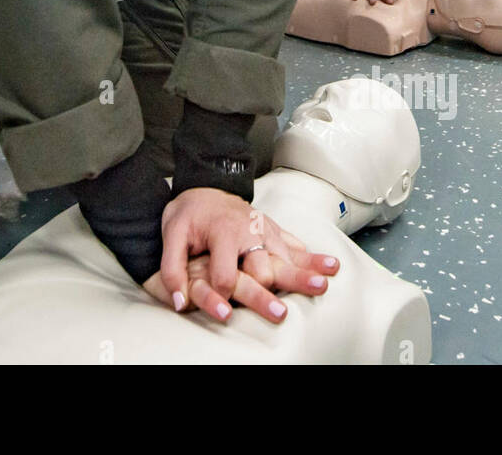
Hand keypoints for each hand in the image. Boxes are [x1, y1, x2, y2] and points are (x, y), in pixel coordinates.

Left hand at [151, 188, 336, 322]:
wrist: (205, 187)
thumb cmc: (189, 214)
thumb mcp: (171, 234)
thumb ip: (173, 267)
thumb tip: (179, 301)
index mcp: (223, 232)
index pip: (226, 274)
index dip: (222, 294)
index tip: (223, 309)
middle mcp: (249, 230)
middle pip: (264, 267)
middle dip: (269, 291)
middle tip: (281, 314)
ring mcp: (266, 230)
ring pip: (287, 257)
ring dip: (304, 273)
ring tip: (322, 286)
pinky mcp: (275, 231)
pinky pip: (295, 244)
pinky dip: (312, 257)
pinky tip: (329, 267)